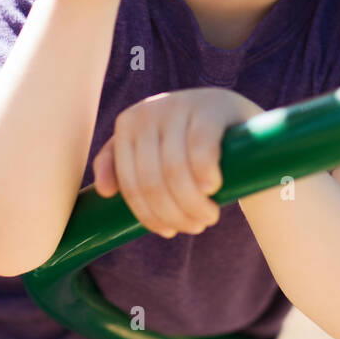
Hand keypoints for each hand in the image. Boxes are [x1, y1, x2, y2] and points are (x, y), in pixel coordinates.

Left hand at [92, 89, 262, 237]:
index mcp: (127, 124)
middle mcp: (147, 111)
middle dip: (173, 214)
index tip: (169, 232)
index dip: (148, 215)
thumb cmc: (187, 143)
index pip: (130, 183)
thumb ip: (119, 166)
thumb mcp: (152, 150)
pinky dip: (205, 176)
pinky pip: (201, 149)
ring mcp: (178, 105)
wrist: (234, 116)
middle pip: (152, 181)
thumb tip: (104, 191)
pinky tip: (212, 188)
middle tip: (195, 227)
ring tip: (208, 217)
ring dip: (192, 204)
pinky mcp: (209, 108)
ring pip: (175, 170)